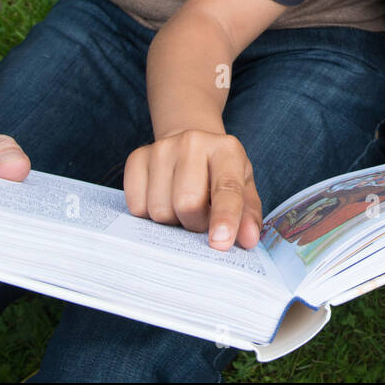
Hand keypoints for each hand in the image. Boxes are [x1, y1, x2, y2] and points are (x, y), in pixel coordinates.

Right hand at [123, 130, 262, 250]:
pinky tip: (162, 200)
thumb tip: (248, 239)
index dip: (224, 218)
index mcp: (226, 150)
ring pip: (159, 209)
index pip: (226, 189)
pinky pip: (136, 207)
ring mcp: (161, 148)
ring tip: (181, 208)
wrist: (190, 146)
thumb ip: (248, 215)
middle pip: (187, 203)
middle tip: (200, 218)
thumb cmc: (219, 173)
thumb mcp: (243, 188)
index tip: (220, 242)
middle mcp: (193, 142)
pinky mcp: (136, 158)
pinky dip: (149, 215)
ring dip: (172, 221)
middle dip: (195, 223)